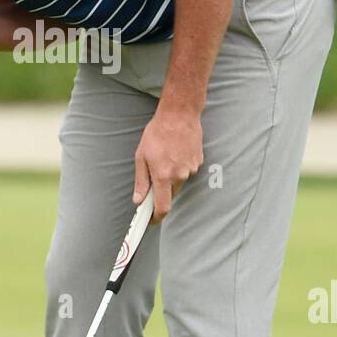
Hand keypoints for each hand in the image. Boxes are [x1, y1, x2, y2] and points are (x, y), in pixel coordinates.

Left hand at [133, 107, 203, 221]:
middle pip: (171, 195)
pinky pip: (187, 171)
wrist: (179, 115)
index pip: (163, 207)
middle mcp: (179, 176)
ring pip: (179, 182)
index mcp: (163, 176)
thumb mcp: (141, 156)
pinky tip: (175, 152)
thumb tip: (139, 199)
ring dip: (171, 176)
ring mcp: (191, 169)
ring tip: (166, 156)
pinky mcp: (198, 162)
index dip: (157, 217)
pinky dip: (180, 166)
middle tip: (154, 174)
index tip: (152, 221)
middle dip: (162, 190)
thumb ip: (141, 181)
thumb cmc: (157, 133)